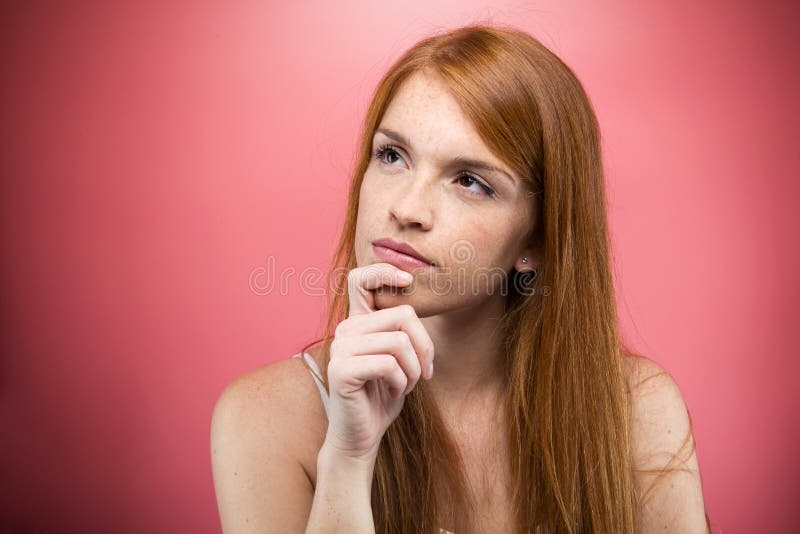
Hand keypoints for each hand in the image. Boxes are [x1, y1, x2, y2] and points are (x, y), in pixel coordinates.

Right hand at [323, 263, 434, 462]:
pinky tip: (394, 393)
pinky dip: (402, 382)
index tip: (409, 281)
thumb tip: (415, 306)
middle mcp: (345, 330)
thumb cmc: (382, 398)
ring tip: (406, 385)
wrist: (361, 437)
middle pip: (403, 314)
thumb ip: (401, 332)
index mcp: (357, 323)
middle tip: (423, 373)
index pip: (360, 278)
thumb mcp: (397, 359)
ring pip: (400, 341)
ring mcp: (340, 348)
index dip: (385, 270)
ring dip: (414, 370)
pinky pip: (389, 364)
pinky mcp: (342, 370)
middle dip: (424, 346)